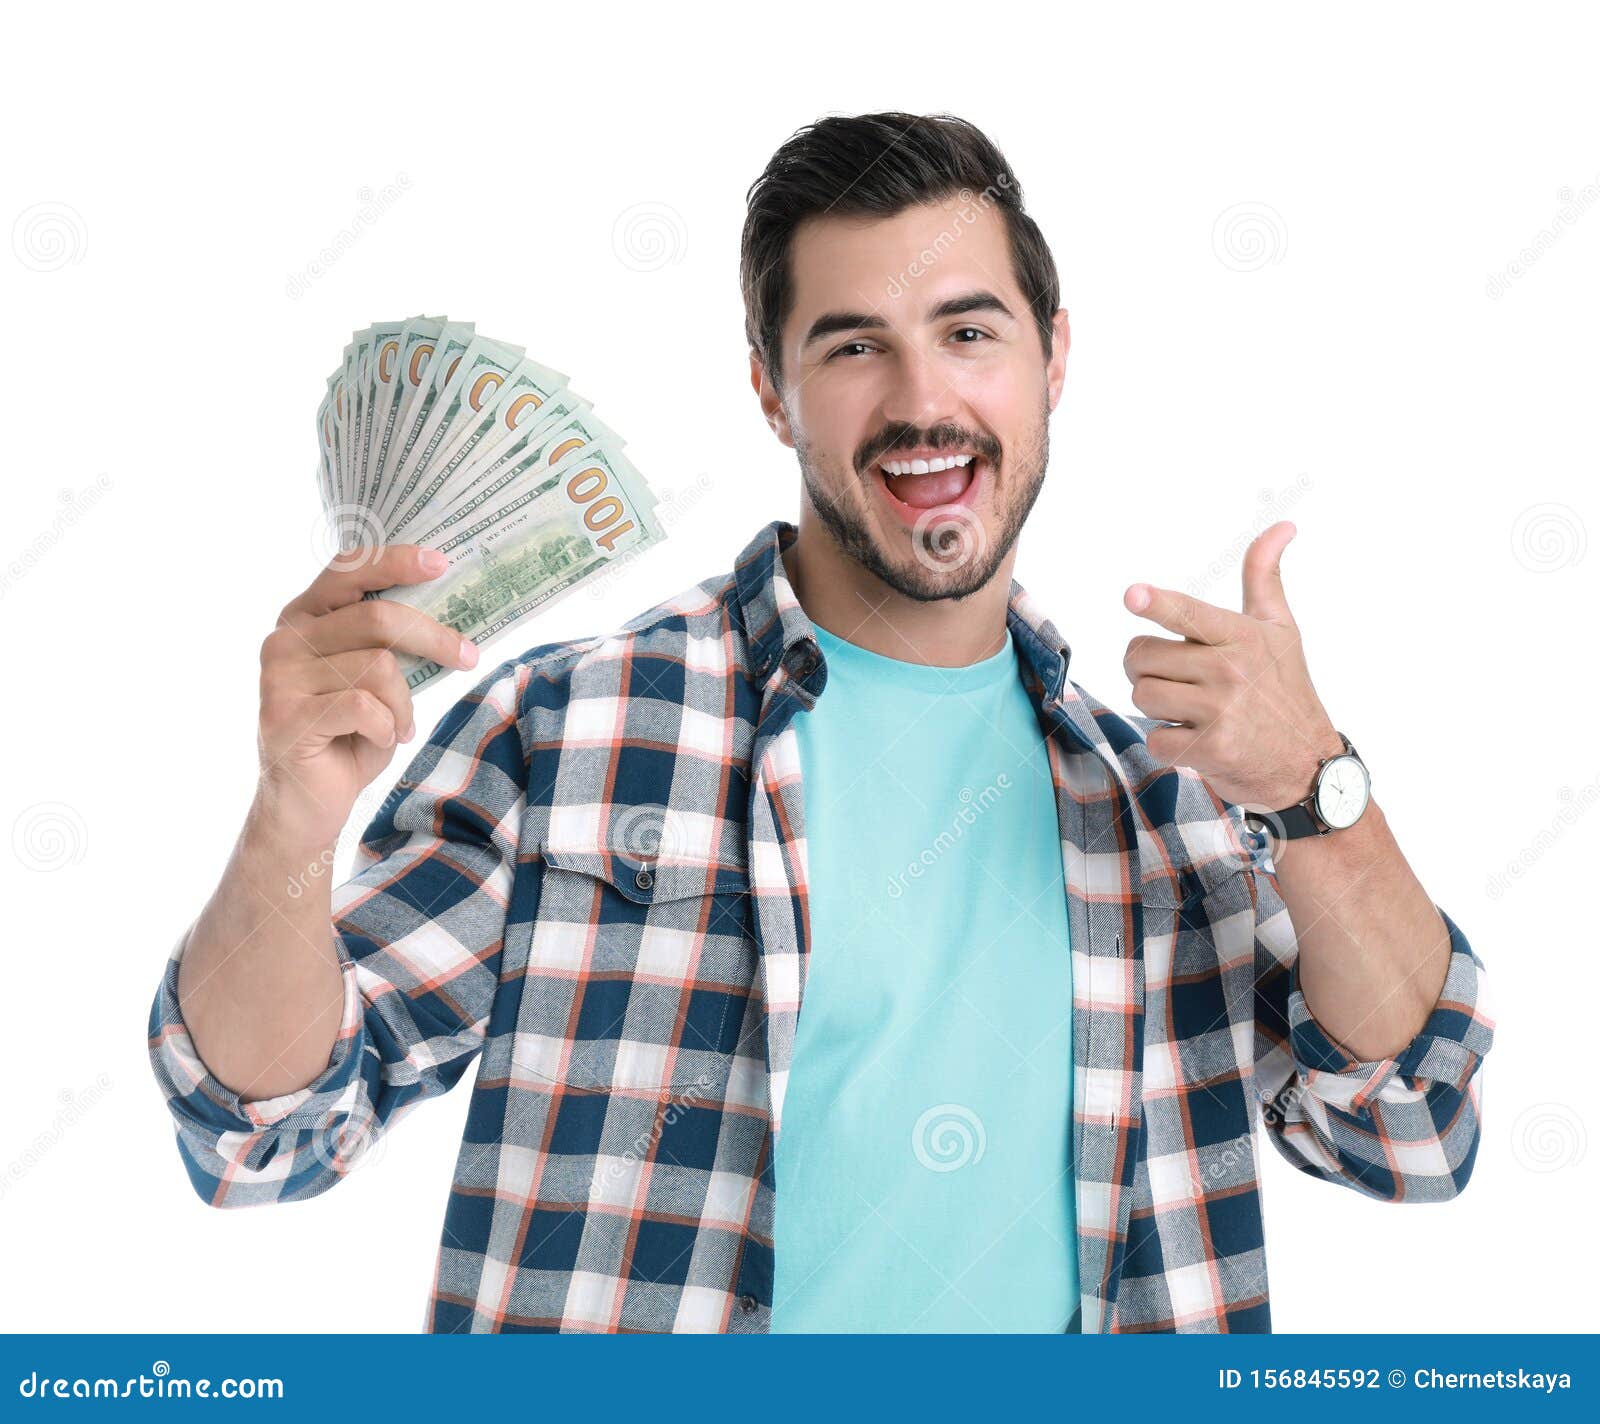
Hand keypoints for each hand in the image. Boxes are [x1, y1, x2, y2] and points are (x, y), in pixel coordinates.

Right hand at [255, 544, 478, 848]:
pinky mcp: (286, 715)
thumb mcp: (374, 681)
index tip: (441, 562)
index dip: (396, 562)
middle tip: (468, 657)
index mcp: (304, 619)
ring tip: (397, 727)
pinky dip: (387, 726)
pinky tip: (379, 739)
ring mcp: (279, 677)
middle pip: (376, 618)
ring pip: (379, 668)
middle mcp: (285, 639)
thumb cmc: (349, 737)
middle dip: (433, 638)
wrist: (308, 805)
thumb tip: (448, 613)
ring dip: (403, 705)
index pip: (348, 570)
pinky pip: (365, 707)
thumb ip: (388, 644)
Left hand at [1121, 520, 1341, 808]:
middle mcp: (1231, 670)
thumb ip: (1265, 578)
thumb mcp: (1280, 630)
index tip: (1133, 595)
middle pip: (1142, 656)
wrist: (1305, 766)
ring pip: (1142, 695)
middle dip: (1147, 667)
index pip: (1188, 613)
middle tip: (1178, 677)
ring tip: (1189, 707)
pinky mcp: (1208, 748)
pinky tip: (1196, 737)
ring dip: (1155, 704)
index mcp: (1243, 635)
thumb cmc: (1285, 689)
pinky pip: (1154, 736)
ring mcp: (1220, 711)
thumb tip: (1282, 526)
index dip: (1156, 603)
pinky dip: (1166, 741)